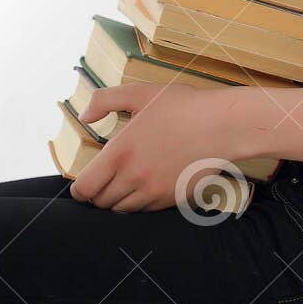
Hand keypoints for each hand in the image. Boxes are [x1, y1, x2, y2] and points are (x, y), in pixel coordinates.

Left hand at [68, 82, 234, 211]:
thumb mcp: (139, 93)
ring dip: (119, 200)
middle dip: (99, 193)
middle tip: (105, 180)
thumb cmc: (182, 107)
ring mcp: (154, 192)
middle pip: (102, 203)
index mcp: (119, 154)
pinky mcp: (172, 200)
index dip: (79, 189)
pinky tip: (146, 185)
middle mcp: (134, 178)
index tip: (84, 183)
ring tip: (125, 183)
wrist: (223, 125)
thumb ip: (104, 100)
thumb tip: (84, 116)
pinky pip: (146, 210)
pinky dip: (141, 202)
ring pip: (123, 210)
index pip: (84, 189)